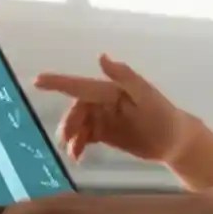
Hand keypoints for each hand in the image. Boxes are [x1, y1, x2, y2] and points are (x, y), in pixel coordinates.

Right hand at [37, 54, 195, 163]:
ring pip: (78, 124)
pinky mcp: (106, 133)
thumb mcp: (147, 95)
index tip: (36, 81)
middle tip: (65, 140)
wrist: (176, 141)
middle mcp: (105, 101)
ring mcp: (105, 117)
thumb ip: (124, 76)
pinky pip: (85, 137)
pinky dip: (78, 146)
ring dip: (72, 137)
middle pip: (77, 109)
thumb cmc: (164, 115)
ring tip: (73, 153)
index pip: (81, 85)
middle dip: (68, 123)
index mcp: (112, 90)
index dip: (59, 82)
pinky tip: (78, 157)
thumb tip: (101, 56)